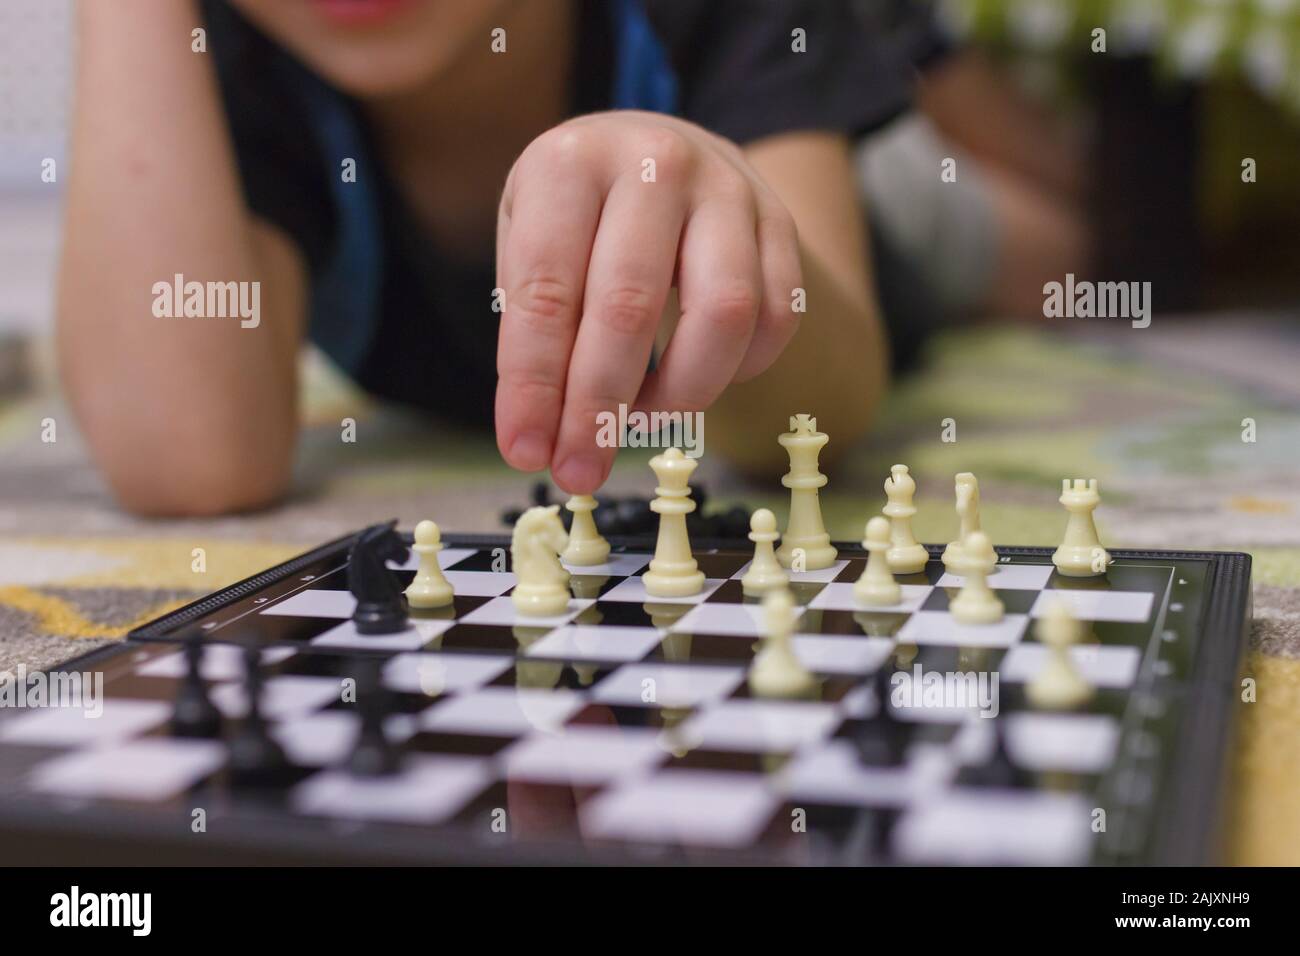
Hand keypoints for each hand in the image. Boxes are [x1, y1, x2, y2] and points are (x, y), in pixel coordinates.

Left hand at [494, 111, 802, 492]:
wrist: (658, 145)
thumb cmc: (578, 213)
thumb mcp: (529, 240)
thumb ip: (533, 330)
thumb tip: (544, 439)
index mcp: (570, 164)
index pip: (547, 291)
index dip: (535, 385)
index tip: (525, 451)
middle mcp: (654, 164)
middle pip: (629, 308)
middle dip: (598, 408)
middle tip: (579, 470)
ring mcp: (728, 190)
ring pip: (723, 314)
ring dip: (680, 393)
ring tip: (640, 419)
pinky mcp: (779, 222)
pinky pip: (776, 318)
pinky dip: (738, 371)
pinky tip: (693, 382)